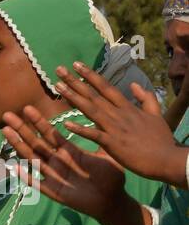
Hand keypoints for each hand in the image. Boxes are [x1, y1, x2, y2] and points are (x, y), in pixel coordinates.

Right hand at [0, 105, 150, 224]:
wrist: (113, 200)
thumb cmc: (112, 177)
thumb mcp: (108, 153)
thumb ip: (101, 137)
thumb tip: (101, 116)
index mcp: (69, 152)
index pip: (50, 134)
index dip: (38, 122)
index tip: (28, 108)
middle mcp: (57, 162)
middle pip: (35, 143)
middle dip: (22, 129)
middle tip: (8, 115)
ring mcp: (54, 176)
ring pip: (32, 159)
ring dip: (19, 146)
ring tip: (7, 132)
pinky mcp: (54, 192)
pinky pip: (37, 183)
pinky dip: (26, 176)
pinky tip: (14, 167)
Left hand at [52, 61, 186, 186]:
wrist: (167, 159)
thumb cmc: (160, 139)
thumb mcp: (156, 114)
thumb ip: (145, 98)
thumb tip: (134, 84)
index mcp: (127, 107)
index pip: (106, 87)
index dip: (91, 75)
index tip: (77, 65)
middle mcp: (119, 114)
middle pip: (94, 94)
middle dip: (76, 81)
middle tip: (59, 69)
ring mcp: (115, 128)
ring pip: (91, 109)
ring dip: (74, 97)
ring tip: (58, 86)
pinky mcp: (113, 143)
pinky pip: (94, 134)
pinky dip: (81, 129)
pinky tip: (66, 124)